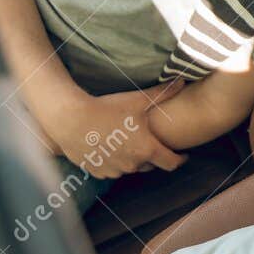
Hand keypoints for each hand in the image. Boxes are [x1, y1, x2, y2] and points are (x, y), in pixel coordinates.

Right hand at [45, 81, 188, 178]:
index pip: (171, 163)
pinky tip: (110, 147)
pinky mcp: (97, 171)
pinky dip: (114, 161)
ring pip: (129, 167)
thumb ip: (163, 93)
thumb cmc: (107, 109)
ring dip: (132, 158)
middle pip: (150, 164)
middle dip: (153, 156)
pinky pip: (112, 169)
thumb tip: (182, 81)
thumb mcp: (138, 99)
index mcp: (147, 150)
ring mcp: (114, 170)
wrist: (71, 119)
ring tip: (127, 142)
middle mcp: (133, 165)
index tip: (183, 155)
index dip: (180, 160)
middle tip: (151, 142)